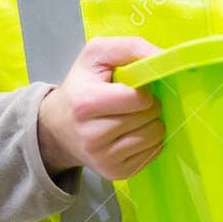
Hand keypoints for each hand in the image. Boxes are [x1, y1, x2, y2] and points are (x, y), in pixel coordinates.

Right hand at [37, 37, 164, 180]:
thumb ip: (129, 47)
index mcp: (85, 103)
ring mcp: (104, 158)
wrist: (58, 128)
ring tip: (134, 116)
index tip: (133, 87)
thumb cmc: (81, 85)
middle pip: (148, 117)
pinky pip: (153, 154)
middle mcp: (93, 135)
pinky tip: (133, 133)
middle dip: (149, 105)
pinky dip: (150, 141)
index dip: (143, 90)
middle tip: (133, 102)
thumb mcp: (96, 55)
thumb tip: (163, 56)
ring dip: (152, 122)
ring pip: (154, 137)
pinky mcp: (115, 173)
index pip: (138, 98)